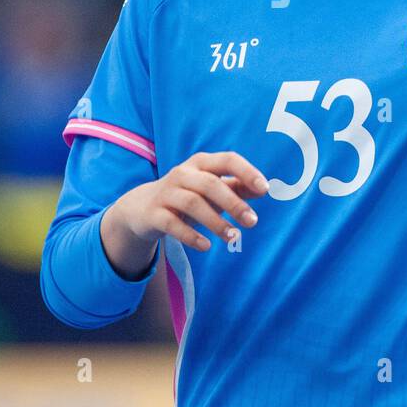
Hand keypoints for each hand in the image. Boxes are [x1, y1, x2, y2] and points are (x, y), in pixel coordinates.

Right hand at [112, 150, 268, 252]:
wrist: (142, 208)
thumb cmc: (187, 196)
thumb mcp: (212, 189)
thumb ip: (237, 188)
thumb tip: (263, 189)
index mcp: (201, 163)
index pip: (227, 160)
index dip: (247, 172)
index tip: (264, 189)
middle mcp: (183, 173)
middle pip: (211, 184)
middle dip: (234, 203)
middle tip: (252, 222)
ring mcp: (166, 193)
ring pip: (193, 203)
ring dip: (215, 222)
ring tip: (233, 238)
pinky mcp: (154, 213)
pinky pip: (172, 223)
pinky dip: (191, 235)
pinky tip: (206, 246)